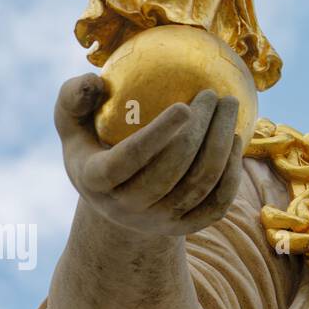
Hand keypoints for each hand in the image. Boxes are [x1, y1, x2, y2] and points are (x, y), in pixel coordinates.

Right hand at [54, 73, 243, 236]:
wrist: (117, 200)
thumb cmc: (96, 146)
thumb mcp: (73, 124)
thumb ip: (73, 98)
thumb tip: (94, 80)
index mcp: (96, 179)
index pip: (128, 160)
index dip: (156, 136)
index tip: (184, 106)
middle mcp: (126, 207)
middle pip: (171, 171)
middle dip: (199, 131)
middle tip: (214, 95)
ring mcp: (158, 221)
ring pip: (199, 185)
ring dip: (221, 145)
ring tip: (230, 107)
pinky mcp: (186, 227)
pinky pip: (218, 203)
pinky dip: (232, 173)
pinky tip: (236, 139)